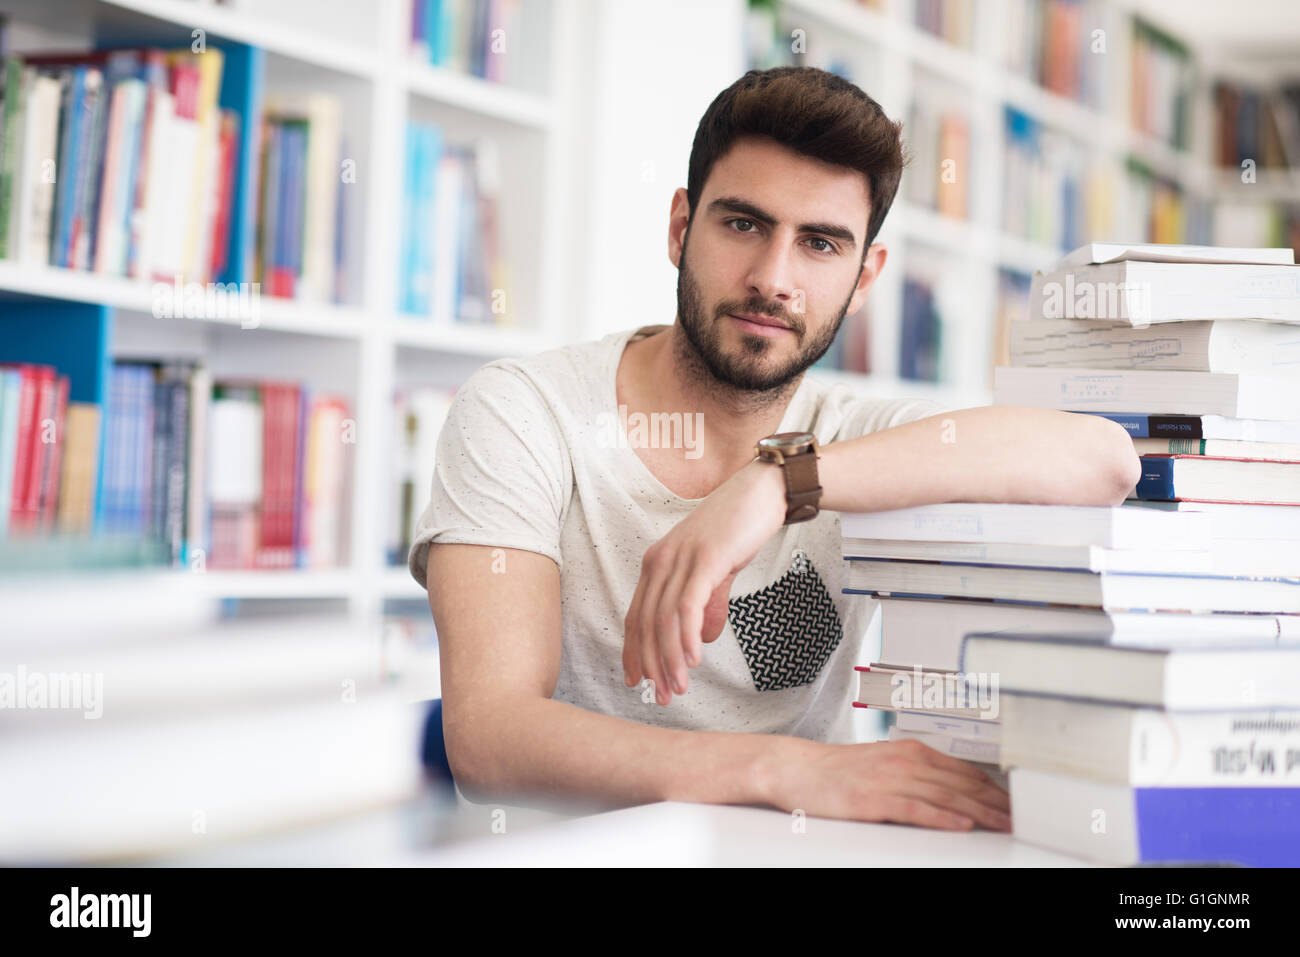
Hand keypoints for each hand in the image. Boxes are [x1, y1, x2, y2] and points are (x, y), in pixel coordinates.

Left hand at [623, 459, 785, 704]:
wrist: (762, 492)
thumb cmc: (739, 528)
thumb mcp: (717, 571)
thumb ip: (708, 604)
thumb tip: (701, 639)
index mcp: (657, 563)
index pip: (636, 615)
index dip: (634, 651)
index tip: (638, 682)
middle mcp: (660, 560)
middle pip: (645, 622)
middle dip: (651, 664)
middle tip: (663, 696)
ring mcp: (680, 558)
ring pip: (665, 619)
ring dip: (669, 658)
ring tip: (678, 687)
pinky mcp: (704, 558)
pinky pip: (688, 605)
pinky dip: (687, 636)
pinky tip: (693, 659)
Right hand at [765, 737, 1012, 831]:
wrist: (795, 769)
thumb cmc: (838, 771)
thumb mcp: (884, 763)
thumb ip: (918, 774)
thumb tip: (953, 792)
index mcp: (911, 751)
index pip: (965, 771)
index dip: (994, 789)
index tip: (1015, 804)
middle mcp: (905, 761)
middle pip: (962, 784)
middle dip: (995, 803)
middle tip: (1021, 818)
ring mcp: (889, 780)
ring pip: (946, 797)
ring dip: (979, 813)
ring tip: (1003, 825)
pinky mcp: (873, 800)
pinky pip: (915, 809)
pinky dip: (942, 818)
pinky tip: (961, 826)